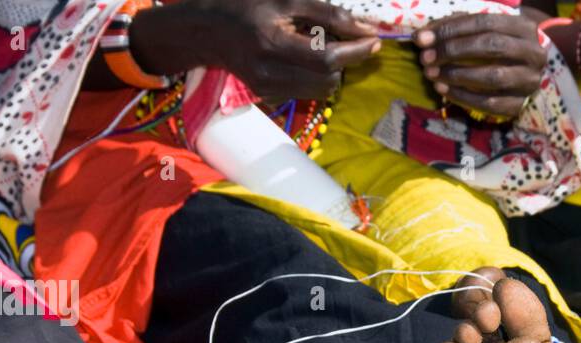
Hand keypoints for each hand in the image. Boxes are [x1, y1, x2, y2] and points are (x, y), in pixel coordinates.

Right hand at [132, 0, 379, 101]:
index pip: (326, 57)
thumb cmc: (246, 6)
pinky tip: (305, 58)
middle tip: (348, 40)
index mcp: (272, 44)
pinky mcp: (269, 96)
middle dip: (345, 60)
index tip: (373, 39)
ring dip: (332, 70)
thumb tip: (362, 29)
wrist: (207, 30)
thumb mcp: (284, 0)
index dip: (355, 50)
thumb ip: (325, 14)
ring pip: (321, 89)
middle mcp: (270, 73)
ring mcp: (269, 89)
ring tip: (321, 46)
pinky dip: (315, 76)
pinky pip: (306, 92)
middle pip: (328, 78)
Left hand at [414, 14, 547, 118]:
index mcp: (524, 27)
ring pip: (493, 76)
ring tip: (432, 74)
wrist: (522, 73)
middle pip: (491, 46)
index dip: (452, 29)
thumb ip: (454, 29)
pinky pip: (490, 103)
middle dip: (453, 51)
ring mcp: (529, 81)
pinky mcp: (520, 105)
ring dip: (457, 75)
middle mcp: (533, 53)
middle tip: (426, 58)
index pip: (485, 22)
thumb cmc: (495, 46)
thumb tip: (421, 37)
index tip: (423, 38)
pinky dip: (463, 97)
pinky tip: (443, 91)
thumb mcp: (481, 31)